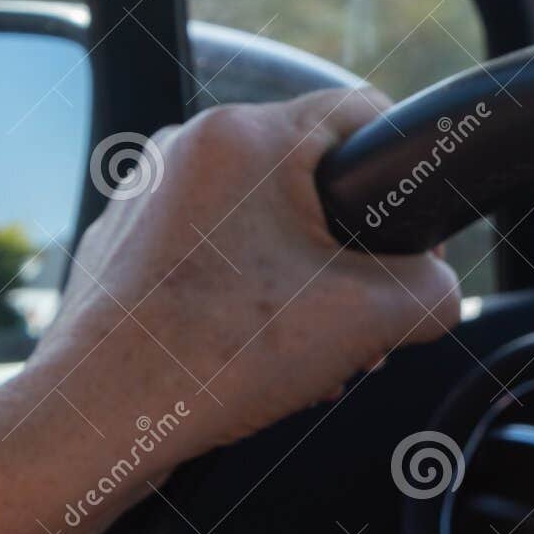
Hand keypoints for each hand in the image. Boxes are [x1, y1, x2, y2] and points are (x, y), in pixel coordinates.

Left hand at [0, 88, 457, 533]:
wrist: (99, 422)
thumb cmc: (215, 358)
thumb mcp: (370, 321)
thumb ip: (433, 290)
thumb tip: (435, 288)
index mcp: (245, 137)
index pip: (361, 111)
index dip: (405, 169)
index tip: (413, 233)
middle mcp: (187, 149)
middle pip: (309, 178)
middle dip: (347, 251)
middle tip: (359, 317)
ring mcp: (146, 195)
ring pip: (259, 220)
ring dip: (299, 280)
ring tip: (305, 351)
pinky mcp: (122, 244)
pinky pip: (211, 252)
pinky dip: (245, 295)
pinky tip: (252, 357)